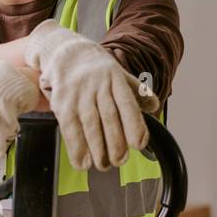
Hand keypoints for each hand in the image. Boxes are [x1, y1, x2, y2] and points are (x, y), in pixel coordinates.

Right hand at [24, 20, 159, 171]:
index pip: (127, 104)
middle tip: (120, 161)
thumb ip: (136, 91)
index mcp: (115, 78)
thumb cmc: (94, 67)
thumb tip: (154, 106)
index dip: (134, 125)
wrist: (63, 50)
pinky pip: (69, 127)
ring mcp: (78, 93)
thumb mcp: (118, 73)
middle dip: (115, 143)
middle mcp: (97, 85)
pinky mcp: (62, 102)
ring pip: (90, 124)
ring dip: (97, 149)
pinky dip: (76, 147)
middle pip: (109, 118)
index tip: (139, 144)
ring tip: (103, 165)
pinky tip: (82, 161)